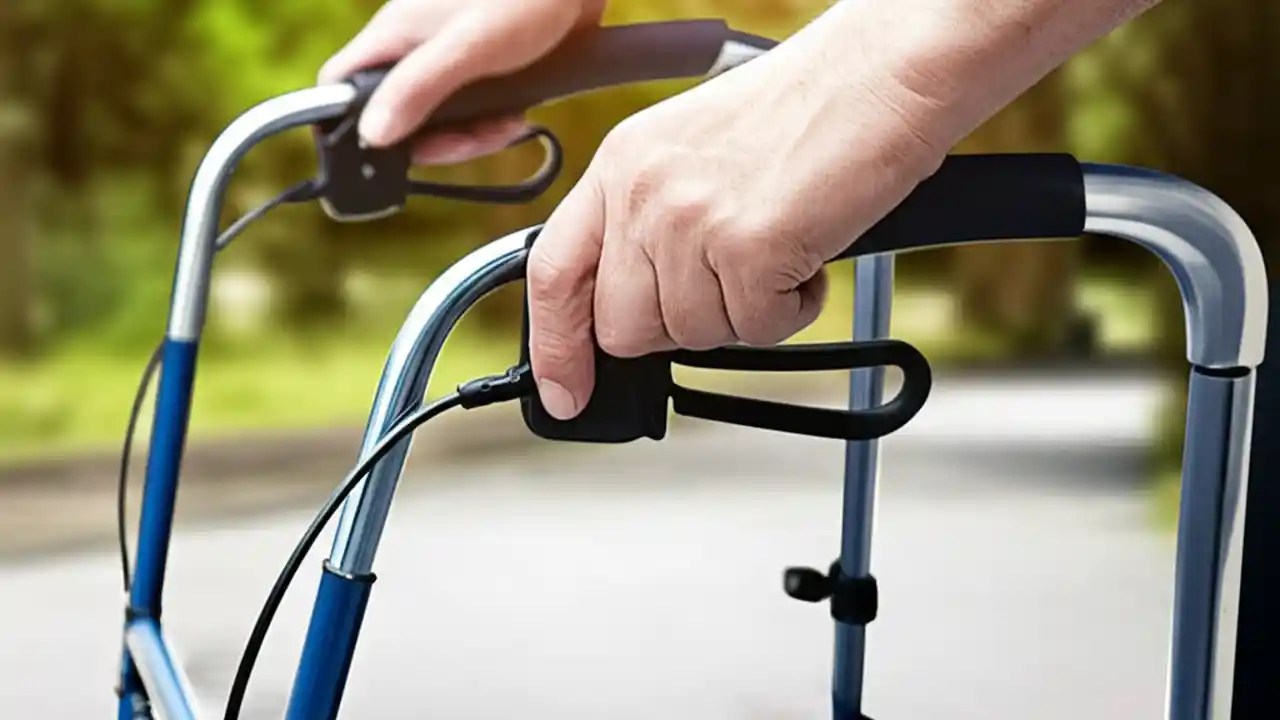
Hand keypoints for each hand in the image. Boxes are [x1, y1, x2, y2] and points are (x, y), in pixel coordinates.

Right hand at [318, 0, 605, 162]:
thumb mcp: (467, 48)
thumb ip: (417, 89)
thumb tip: (371, 134)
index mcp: (394, 35)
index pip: (339, 85)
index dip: (345, 126)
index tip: (380, 161)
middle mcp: (414, 45)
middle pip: (398, 113)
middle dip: (434, 140)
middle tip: (471, 144)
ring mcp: (450, 53)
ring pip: (442, 115)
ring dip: (473, 133)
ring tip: (507, 126)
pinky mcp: (485, 61)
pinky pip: (477, 106)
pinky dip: (495, 119)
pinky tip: (520, 115)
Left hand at [525, 11, 950, 419]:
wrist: (883, 72)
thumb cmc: (807, 109)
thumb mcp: (690, 152)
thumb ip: (647, 221)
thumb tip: (631, 301)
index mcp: (621, 164)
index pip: (554, 272)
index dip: (554, 345)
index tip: (564, 392)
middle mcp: (643, 192)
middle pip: (623, 327)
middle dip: (678, 326)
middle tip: (730, 282)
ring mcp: (690, 221)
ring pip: (695, 335)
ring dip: (746, 310)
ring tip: (779, 245)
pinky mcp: (748, 248)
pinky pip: (758, 329)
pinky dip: (793, 306)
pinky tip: (807, 251)